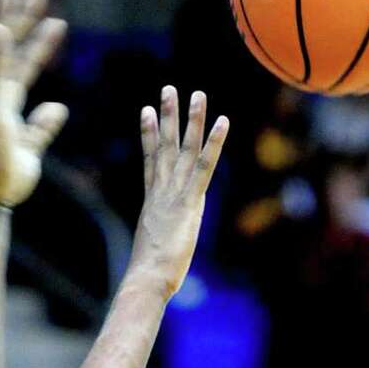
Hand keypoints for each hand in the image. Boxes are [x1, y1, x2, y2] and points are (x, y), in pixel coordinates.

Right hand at [0, 0, 68, 211]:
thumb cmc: (4, 180)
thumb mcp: (31, 149)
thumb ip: (41, 127)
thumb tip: (58, 107)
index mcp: (5, 105)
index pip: (23, 65)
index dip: (38, 42)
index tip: (54, 19)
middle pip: (8, 49)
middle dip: (21, 17)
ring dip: (7, 21)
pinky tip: (0, 28)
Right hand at [132, 88, 229, 300]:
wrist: (147, 278)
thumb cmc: (147, 275)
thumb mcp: (152, 254)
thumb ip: (156, 244)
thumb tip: (152, 259)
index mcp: (152, 202)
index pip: (150, 161)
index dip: (149, 135)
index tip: (146, 112)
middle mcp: (161, 191)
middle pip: (165, 146)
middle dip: (167, 116)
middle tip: (168, 89)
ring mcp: (175, 194)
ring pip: (185, 149)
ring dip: (192, 119)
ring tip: (197, 93)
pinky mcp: (190, 201)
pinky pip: (205, 166)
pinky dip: (214, 143)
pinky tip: (222, 121)